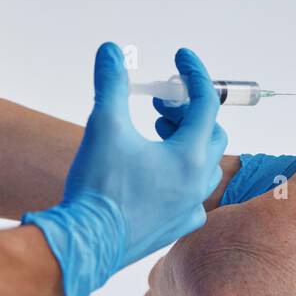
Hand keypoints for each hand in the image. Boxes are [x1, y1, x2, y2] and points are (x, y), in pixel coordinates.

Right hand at [22, 44, 226, 295]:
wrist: (84, 244)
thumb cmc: (97, 187)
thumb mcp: (104, 126)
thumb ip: (112, 85)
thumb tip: (111, 51)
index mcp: (189, 157)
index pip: (206, 103)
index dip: (194, 74)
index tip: (180, 57)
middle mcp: (197, 184)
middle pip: (210, 133)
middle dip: (187, 111)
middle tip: (158, 106)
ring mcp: (189, 209)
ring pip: (204, 165)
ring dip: (186, 142)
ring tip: (155, 133)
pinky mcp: (175, 228)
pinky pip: (192, 194)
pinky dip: (181, 173)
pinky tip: (154, 170)